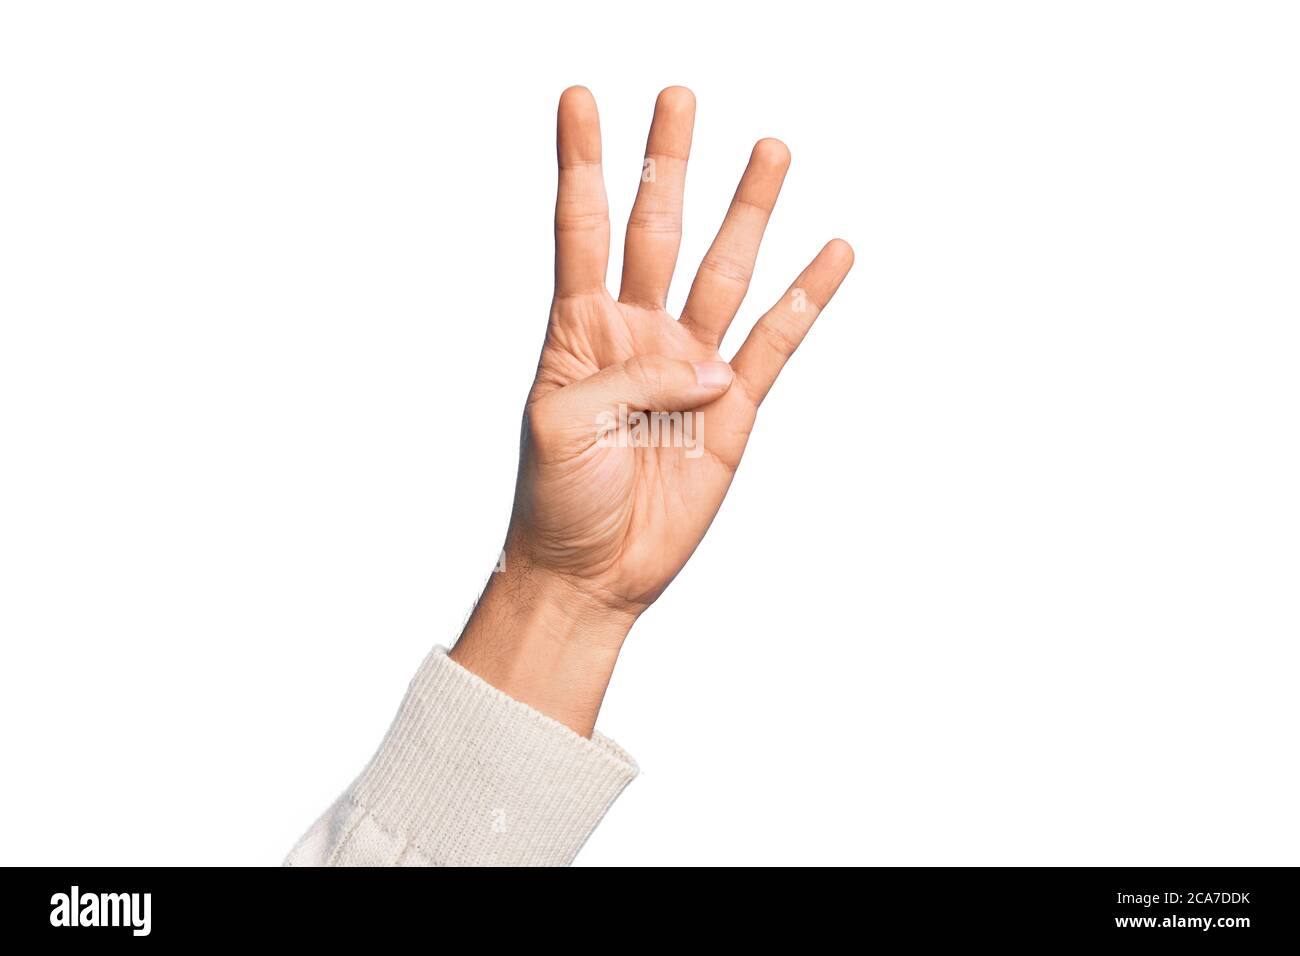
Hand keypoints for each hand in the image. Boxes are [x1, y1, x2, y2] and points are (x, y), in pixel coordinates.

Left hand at [452, 87, 852, 733]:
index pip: (583, 227)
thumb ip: (630, 377)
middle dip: (669, 163)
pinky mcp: (735, 408)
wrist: (591, 573)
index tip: (578, 99)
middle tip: (680, 99)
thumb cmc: (556, 499)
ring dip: (748, 212)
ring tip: (771, 150)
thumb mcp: (560, 425)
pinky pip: (777, 343)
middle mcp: (639, 334)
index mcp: (581, 330)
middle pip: (659, 228)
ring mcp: (690, 367)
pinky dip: (806, 300)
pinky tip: (830, 255)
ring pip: (726, 270)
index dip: (582, 164)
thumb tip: (708, 365)